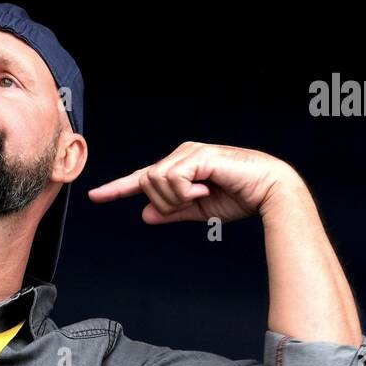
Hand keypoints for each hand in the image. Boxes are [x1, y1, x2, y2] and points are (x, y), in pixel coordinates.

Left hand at [87, 141, 300, 223]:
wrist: (270, 192)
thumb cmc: (240, 197)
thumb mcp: (198, 210)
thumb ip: (171, 211)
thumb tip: (145, 213)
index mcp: (180, 167)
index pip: (143, 178)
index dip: (118, 188)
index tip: (95, 196)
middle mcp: (181, 156)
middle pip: (146, 183)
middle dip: (165, 203)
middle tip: (193, 203)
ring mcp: (189, 153)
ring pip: (154, 181)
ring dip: (176, 198)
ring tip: (202, 195)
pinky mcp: (199, 155)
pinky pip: (172, 178)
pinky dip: (185, 191)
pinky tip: (206, 189)